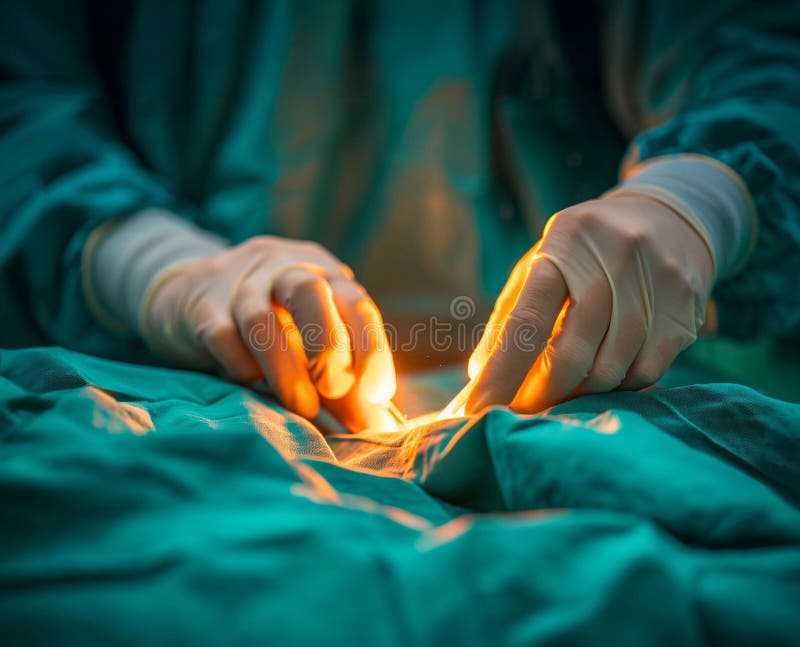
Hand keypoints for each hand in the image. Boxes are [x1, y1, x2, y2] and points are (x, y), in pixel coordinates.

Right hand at [139, 236, 395, 428]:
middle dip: (328, 345)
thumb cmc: (273, 324)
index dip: (371, 351)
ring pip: (260, 319)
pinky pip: (221, 336)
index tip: (376, 397)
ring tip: (302, 409)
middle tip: (334, 391)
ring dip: (285, 371)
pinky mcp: (200, 307)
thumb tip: (380, 430)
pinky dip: (241, 366)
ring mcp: (238, 284)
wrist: (191, 293)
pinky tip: (251, 384)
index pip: (356, 304)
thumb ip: (346, 384)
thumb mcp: (313, 342)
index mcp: (323, 275)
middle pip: (309, 291)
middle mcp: (283, 269)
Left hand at [467, 195, 713, 412]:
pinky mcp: (685, 307)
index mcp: (563, 244)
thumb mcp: (543, 263)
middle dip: (542, 394)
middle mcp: (611, 259)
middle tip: (525, 410)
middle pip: (572, 353)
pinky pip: (645, 373)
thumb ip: (509, 314)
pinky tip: (604, 377)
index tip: (479, 410)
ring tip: (566, 389)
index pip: (528, 318)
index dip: (502, 371)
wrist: (669, 216)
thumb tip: (479, 374)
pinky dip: (618, 388)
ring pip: (611, 370)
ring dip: (581, 392)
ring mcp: (655, 282)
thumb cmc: (585, 251)